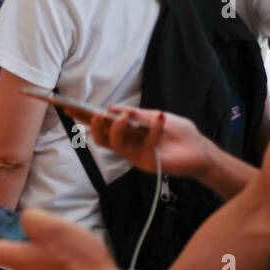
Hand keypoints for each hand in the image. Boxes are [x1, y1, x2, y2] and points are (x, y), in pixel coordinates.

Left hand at [0, 208, 122, 269]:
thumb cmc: (78, 260)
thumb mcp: (53, 227)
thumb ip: (31, 220)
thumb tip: (25, 221)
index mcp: (20, 261)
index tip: (12, 235)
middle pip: (20, 263)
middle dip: (35, 252)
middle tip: (58, 245)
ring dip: (51, 267)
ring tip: (74, 260)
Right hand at [79, 105, 209, 179]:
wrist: (201, 150)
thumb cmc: (180, 133)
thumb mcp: (158, 116)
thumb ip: (137, 114)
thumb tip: (112, 108)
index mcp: (127, 131)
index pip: (101, 124)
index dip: (84, 117)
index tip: (68, 106)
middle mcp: (127, 143)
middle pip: (100, 137)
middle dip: (93, 125)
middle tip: (94, 113)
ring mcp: (134, 154)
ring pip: (113, 144)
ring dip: (115, 129)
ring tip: (122, 117)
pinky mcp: (146, 162)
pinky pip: (143, 145)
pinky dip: (153, 130)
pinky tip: (161, 119)